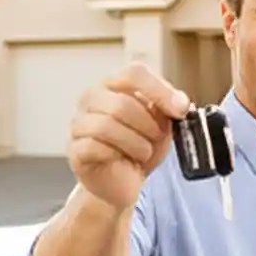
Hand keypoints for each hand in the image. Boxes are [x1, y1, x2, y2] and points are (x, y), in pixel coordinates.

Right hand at [67, 62, 190, 210]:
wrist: (123, 182)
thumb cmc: (140, 148)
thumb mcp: (161, 126)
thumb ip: (168, 110)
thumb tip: (180, 104)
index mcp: (115, 84)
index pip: (134, 73)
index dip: (160, 91)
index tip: (180, 110)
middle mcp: (92, 98)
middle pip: (122, 104)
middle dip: (148, 126)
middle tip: (156, 139)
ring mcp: (79, 123)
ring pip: (107, 126)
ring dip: (136, 144)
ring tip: (143, 152)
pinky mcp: (75, 149)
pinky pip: (94, 146)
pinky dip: (117, 155)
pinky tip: (122, 159)